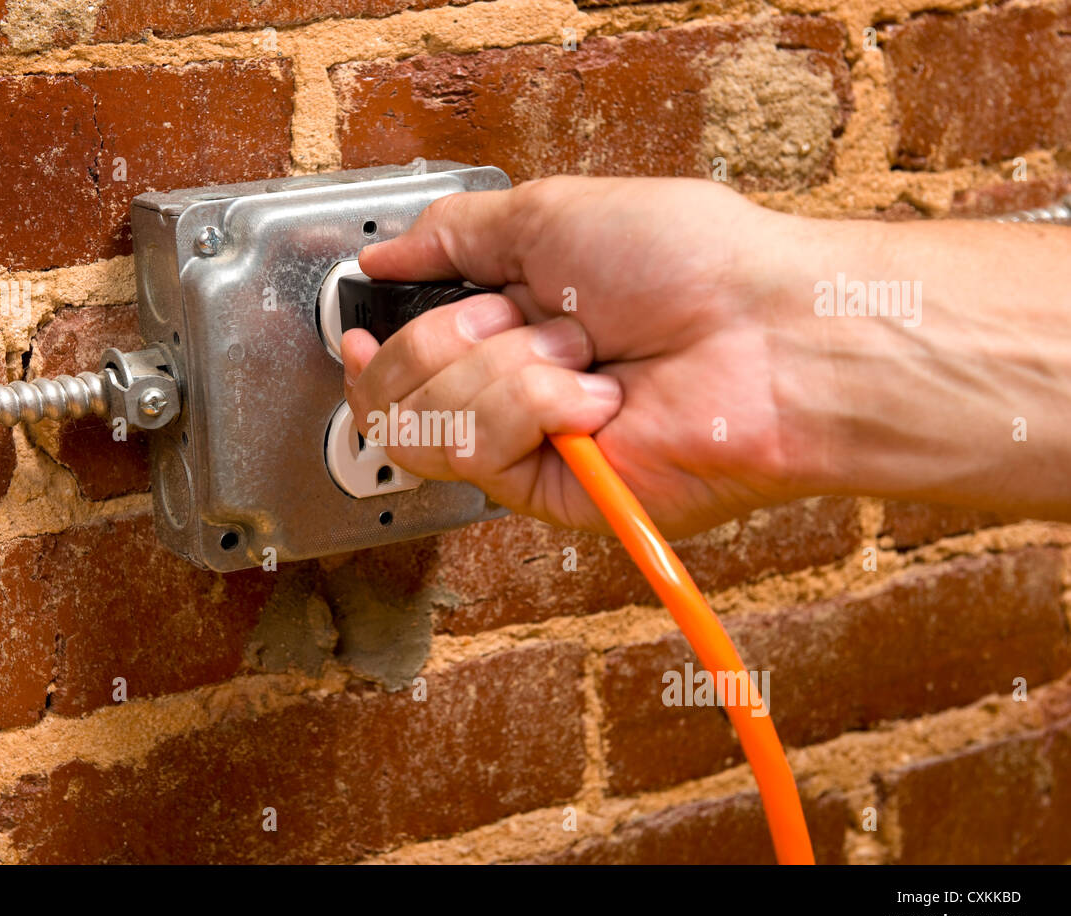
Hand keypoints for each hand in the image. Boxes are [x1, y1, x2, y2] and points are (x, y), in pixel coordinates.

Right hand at [342, 176, 816, 538]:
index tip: (357, 326)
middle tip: (523, 317)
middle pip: (390, 390)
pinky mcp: (547, 492)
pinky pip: (477, 451)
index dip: (370, 346)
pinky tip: (596, 402)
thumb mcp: (550, 214)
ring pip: (424, 420)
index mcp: (507, 321)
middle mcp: (509, 387)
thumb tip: (383, 253)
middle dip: (449, 338)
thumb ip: (453, 234)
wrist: (766, 336)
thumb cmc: (691, 264)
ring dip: (504, 370)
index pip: (397, 354)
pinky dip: (534, 407)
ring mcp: (527, 444)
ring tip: (583, 357)